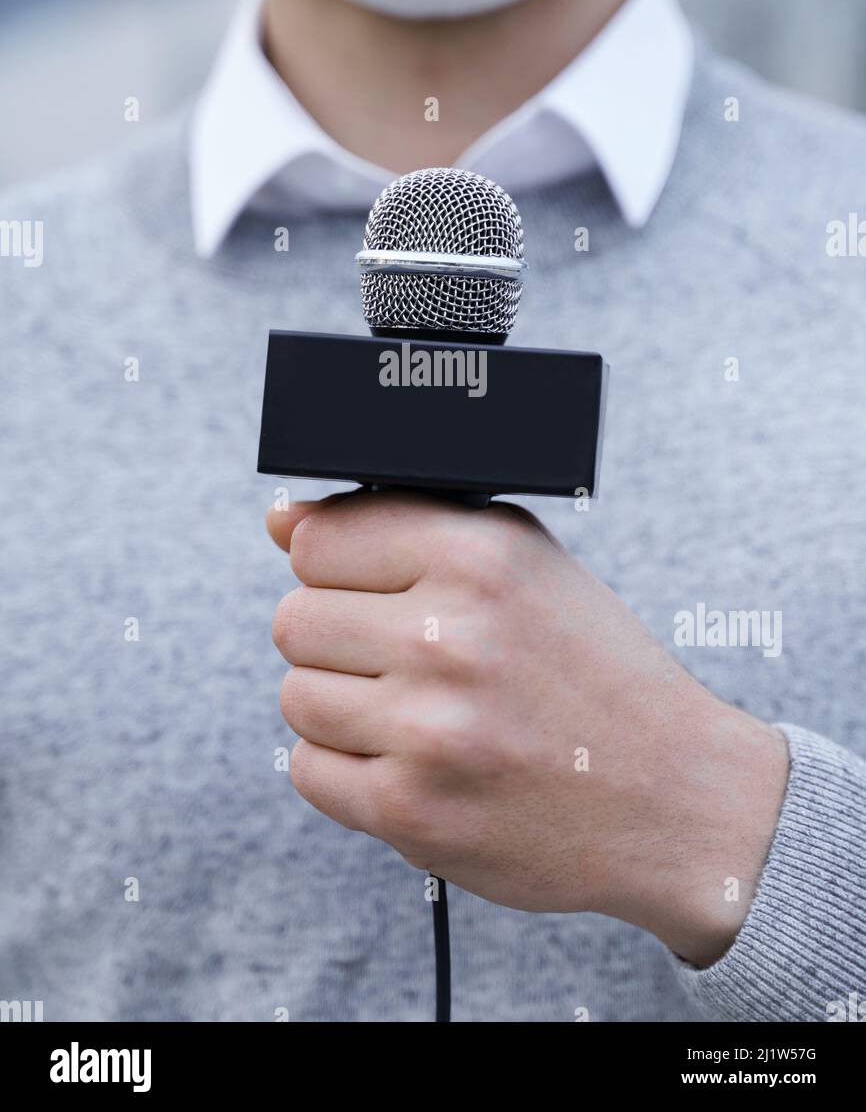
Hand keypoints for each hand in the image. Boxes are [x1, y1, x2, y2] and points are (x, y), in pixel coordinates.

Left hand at [267, 491, 788, 966]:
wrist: (675, 795)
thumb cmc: (593, 670)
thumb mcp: (525, 563)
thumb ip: (402, 524)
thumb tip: (282, 521)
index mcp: (480, 558)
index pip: (316, 540)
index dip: (334, 566)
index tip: (368, 590)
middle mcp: (451, 638)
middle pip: (294, 620)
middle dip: (336, 639)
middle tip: (401, 660)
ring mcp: (428, 730)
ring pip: (295, 696)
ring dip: (340, 705)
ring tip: (413, 712)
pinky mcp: (412, 812)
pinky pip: (309, 770)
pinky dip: (346, 767)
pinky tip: (409, 759)